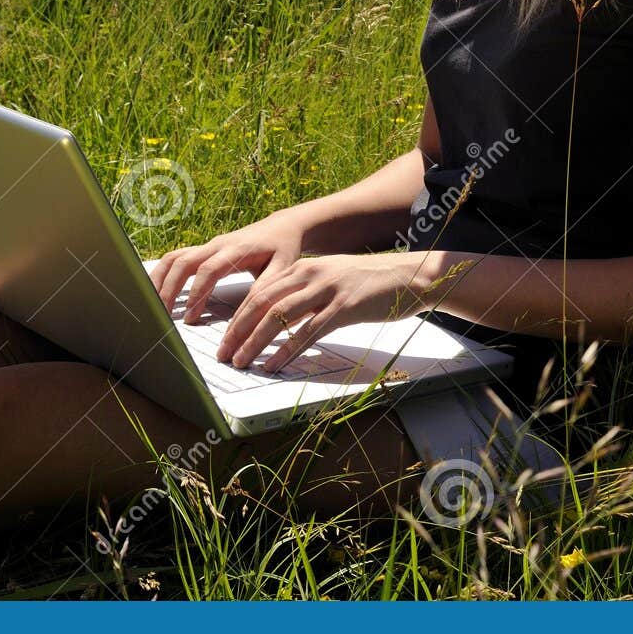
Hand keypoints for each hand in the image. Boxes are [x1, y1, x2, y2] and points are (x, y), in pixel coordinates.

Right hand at [148, 209, 310, 323]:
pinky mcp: (204, 249)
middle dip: (169, 288)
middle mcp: (217, 244)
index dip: (197, 294)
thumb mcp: (283, 269)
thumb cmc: (283, 250)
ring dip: (159, 279)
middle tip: (161, 315)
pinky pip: (176, 257)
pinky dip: (162, 273)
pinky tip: (155, 291)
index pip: (208, 270)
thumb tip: (249, 314)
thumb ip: (266, 288)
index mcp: (236, 249)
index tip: (189, 318)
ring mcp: (207, 245)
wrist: (282, 227)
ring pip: (174, 257)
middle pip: (182, 262)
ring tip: (151, 305)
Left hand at [215, 251, 431, 372]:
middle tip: (223, 354)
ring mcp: (327, 290)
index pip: (259, 292)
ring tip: (241, 361)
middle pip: (261, 303)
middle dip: (238, 331)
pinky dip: (286, 351)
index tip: (224, 338)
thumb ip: (305, 293)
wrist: (409, 277)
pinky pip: (307, 332)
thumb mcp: (332, 280)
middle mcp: (310, 275)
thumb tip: (278, 318)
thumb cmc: (370, 284)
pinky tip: (274, 364)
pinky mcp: (344, 308)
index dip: (237, 317)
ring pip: (278, 317)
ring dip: (255, 342)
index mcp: (303, 269)